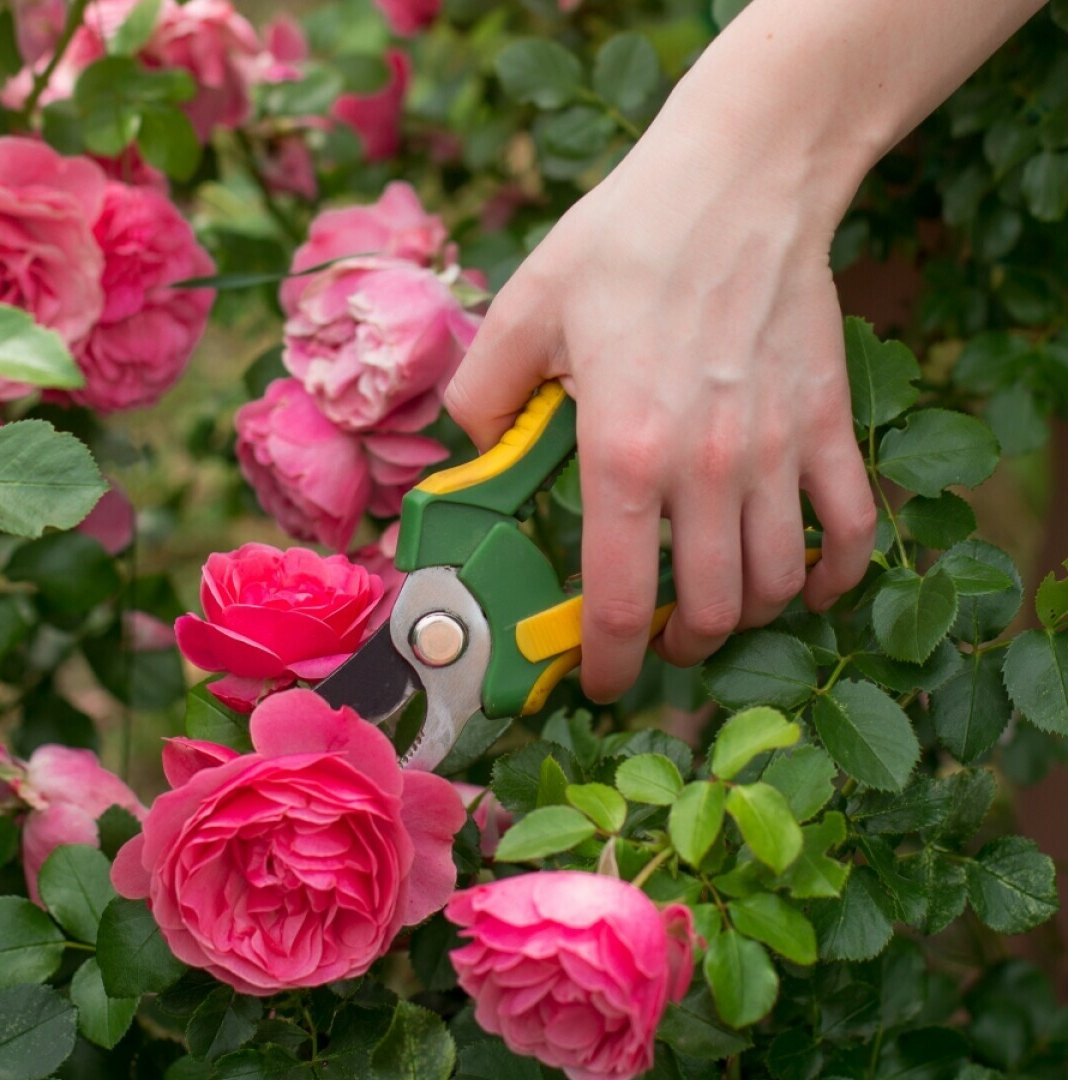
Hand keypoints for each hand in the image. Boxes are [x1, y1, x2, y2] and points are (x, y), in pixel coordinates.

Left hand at [443, 121, 875, 701]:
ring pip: (779, 585)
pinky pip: (854, 531)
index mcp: (622, 450)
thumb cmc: (625, 239)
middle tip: (650, 639)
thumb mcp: (522, 308)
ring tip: (714, 609)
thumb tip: (470, 451)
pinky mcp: (830, 424)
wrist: (740, 179)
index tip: (597, 683)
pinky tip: (807, 582)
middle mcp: (707, 467)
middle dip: (675, 646)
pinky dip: (835, 574)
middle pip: (709, 610)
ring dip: (746, 617)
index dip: (606, 664)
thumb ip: (483, 394)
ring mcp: (778, 450)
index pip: (619, 600)